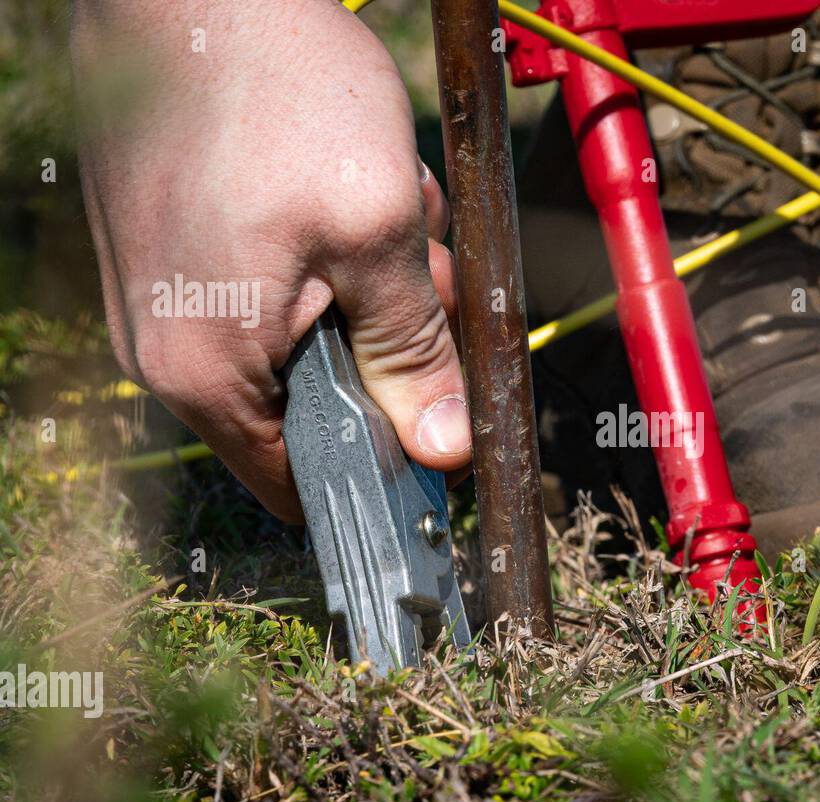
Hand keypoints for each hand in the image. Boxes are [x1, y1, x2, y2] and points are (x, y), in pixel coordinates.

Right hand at [71, 0, 469, 520]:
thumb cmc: (273, 92)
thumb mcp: (376, 233)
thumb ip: (412, 352)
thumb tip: (444, 448)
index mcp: (208, 372)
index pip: (307, 482)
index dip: (388, 465)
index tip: (445, 425)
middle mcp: (169, 350)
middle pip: (317, 404)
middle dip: (391, 347)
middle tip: (428, 280)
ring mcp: (165, 299)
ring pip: (305, 337)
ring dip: (369, 289)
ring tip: (391, 212)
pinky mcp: (174, 253)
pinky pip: (271, 290)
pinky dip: (328, 256)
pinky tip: (352, 195)